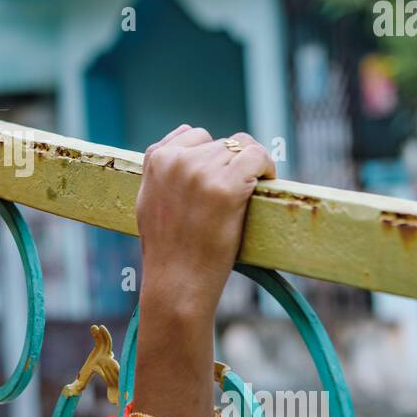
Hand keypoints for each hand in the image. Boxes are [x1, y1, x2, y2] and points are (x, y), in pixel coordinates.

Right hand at [135, 126, 275, 313]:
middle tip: (237, 190)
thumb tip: (180, 156)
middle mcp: (177, 160)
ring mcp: (201, 171)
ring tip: (251, 190)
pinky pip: (257, 156)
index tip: (219, 175)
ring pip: (240, 147)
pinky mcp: (226, 185)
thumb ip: (161, 174)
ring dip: (250, 166)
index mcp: (156, 160)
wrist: (176, 281)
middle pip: (219, 143)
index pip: (193, 135)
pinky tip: (267, 182)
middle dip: (230, 164)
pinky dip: (266, 166)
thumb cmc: (166, 249)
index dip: (211, 155)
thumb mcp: (149, 202)